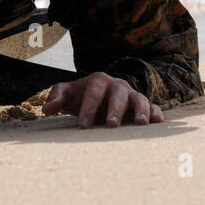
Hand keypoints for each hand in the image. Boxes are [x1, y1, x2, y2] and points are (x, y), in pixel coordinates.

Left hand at [42, 72, 163, 127]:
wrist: (92, 99)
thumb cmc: (78, 97)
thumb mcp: (65, 95)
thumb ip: (56, 98)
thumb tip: (46, 109)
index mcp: (98, 80)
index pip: (94, 92)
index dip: (88, 107)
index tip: (83, 124)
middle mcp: (117, 85)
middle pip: (118, 94)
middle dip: (115, 109)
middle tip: (110, 124)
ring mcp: (130, 94)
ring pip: (139, 98)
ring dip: (140, 110)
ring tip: (141, 123)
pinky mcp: (141, 104)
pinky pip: (152, 105)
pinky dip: (156, 112)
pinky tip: (158, 122)